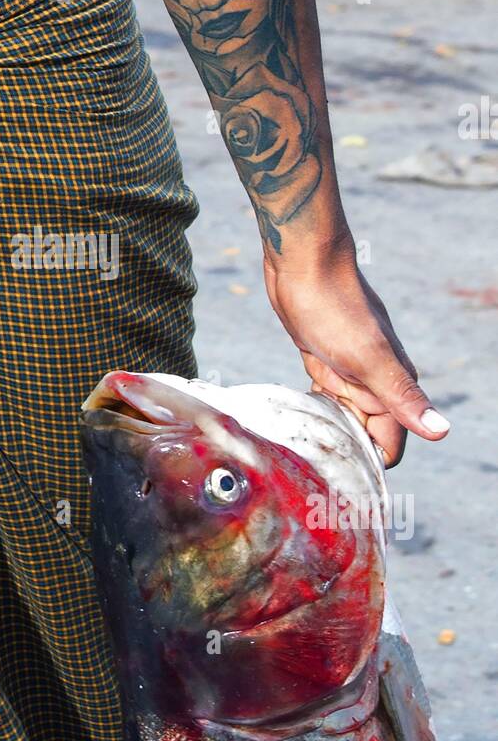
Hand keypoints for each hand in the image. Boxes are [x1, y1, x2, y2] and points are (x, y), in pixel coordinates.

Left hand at [263, 250, 449, 467]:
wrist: (305, 265)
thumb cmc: (334, 307)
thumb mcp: (368, 357)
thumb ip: (403, 397)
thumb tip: (442, 432)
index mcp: (392, 386)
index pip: (390, 444)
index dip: (369, 463)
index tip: (340, 475)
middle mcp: (375, 383)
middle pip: (366, 435)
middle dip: (345, 451)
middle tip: (311, 462)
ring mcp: (350, 372)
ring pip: (345, 418)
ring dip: (329, 433)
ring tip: (302, 447)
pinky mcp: (326, 361)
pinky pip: (326, 399)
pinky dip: (316, 412)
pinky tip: (298, 420)